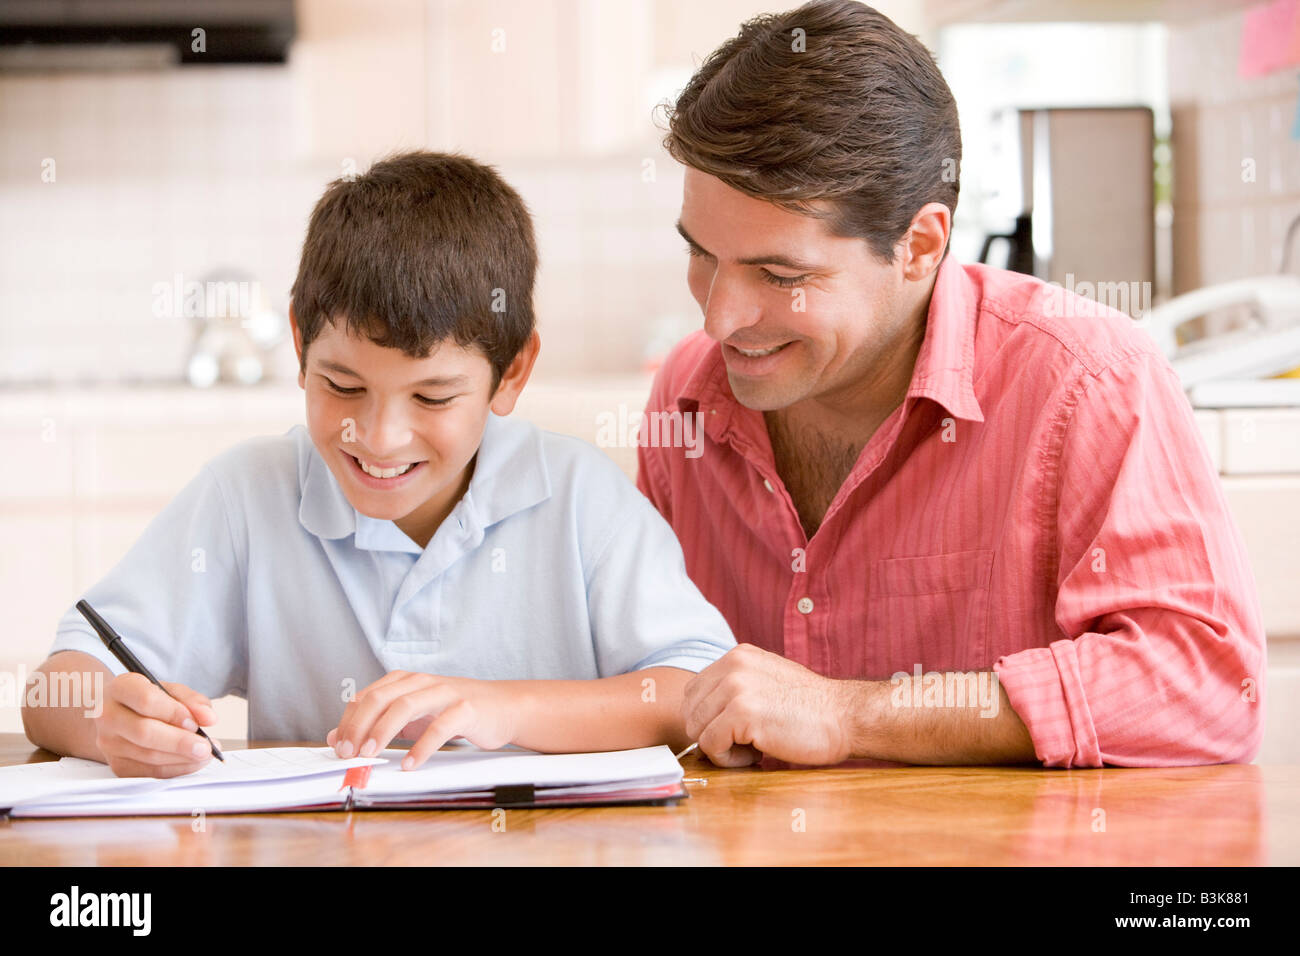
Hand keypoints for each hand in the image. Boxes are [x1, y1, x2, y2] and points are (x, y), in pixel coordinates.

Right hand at [96, 673, 215, 777]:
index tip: (195, 723)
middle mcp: (108, 716)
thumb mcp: (169, 690)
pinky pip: (148, 773)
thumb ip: (192, 700)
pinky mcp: (116, 764)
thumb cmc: (147, 699)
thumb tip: (209, 718)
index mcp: (121, 688)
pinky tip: (192, 762)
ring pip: (148, 756)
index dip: (173, 713)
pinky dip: (175, 769)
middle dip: (179, 743)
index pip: (146, 700)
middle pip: (144, 732)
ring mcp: (108, 743)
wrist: (116, 714)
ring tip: (205, 754)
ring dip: (182, 759)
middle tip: (206, 747)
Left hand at [327, 670, 517, 769]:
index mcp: (406, 680)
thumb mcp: (413, 716)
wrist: (503, 707)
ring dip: (382, 732)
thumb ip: (378, 723)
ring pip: (405, 706)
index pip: (367, 696)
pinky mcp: (465, 709)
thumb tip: (338, 737)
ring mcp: (445, 693)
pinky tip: (410, 764)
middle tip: (349, 753)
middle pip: (381, 698)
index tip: (338, 747)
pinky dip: (421, 747)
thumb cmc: (455, 711)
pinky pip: (439, 727)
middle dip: (360, 726)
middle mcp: (423, 682)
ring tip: (370, 756)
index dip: (349, 722)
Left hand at [682, 644, 853, 766]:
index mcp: (737, 656)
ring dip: (720, 748)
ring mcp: (735, 688)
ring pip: (697, 729)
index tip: (734, 731)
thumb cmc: (810, 708)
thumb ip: (736, 687)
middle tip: (744, 742)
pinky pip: (711, 745)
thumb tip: (704, 712)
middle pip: (690, 711)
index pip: (693, 691)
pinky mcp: (741, 713)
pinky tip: (757, 754)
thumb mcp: (766, 680)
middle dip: (711, 733)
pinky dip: (729, 759)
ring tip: (753, 748)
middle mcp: (732, 666)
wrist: (845, 717)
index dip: (708, 718)